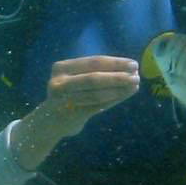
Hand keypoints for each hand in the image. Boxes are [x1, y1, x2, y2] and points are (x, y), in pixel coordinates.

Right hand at [11, 56, 139, 169]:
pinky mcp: (70, 114)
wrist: (49, 122)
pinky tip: (125, 95)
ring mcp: (63, 99)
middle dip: (117, 76)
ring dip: (118, 89)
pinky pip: (96, 106)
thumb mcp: (75, 79)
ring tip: (134, 85)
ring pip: (96, 93)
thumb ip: (95, 73)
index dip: (115, 63)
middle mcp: (59, 82)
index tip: (133, 64)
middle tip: (136, 76)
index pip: (93, 62)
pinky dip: (114, 99)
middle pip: (93, 77)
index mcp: (61, 68)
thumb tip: (128, 69)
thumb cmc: (67, 96)